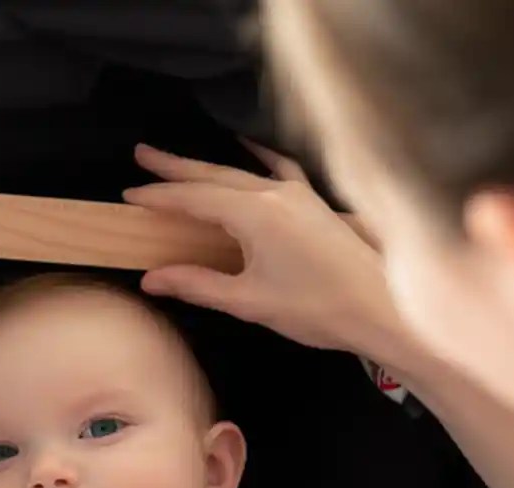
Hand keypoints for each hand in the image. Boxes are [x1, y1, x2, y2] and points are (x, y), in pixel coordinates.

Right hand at [126, 142, 403, 360]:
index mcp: (256, 215)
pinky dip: (259, 159)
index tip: (130, 196)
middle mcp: (277, 195)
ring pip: (243, 172)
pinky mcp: (316, 204)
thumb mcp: (249, 301)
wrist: (383, 310)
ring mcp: (300, 195)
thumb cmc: (319, 310)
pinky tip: (249, 151)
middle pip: (215, 174)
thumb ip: (197, 284)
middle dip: (176, 167)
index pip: (196, 197)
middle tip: (141, 155)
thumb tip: (152, 278)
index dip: (160, 196)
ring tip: (179, 159)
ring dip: (208, 166)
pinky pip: (281, 170)